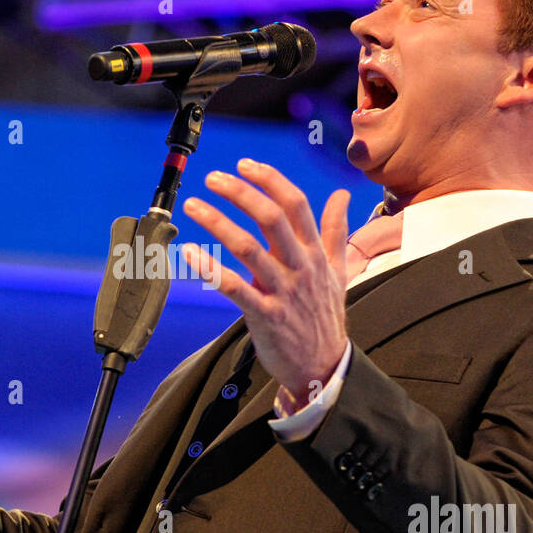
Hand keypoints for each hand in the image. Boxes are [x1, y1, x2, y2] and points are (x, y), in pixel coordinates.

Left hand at [180, 158, 350, 409]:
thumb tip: (343, 195)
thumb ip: (337, 230)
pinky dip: (210, 268)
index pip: (296, 204)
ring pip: (249, 248)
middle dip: (241, 193)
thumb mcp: (339, 270)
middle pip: (271, 218)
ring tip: (193, 206)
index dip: (270, 180)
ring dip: (218, 223)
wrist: (323, 367)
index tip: (245, 165)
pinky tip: (189, 253)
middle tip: (213, 178)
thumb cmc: (325, 316)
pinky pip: (234, 287)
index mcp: (316, 252)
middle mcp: (300, 267)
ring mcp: (283, 291)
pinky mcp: (265, 315)